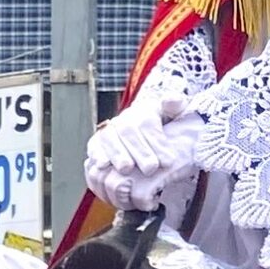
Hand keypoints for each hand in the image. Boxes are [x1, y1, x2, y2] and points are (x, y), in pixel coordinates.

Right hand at [83, 86, 201, 212]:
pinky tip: (101, 165)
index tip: (169, 161)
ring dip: (117, 154)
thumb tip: (172, 100)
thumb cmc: (163, 128)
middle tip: (150, 168)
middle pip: (128, 131)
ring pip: (109, 137)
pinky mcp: (97, 141)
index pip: (149, 124)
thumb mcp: (173, 114)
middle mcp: (125, 118)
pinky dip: (96, 154)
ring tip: (126, 169)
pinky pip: (94, 145)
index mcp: (145, 111)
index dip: (157, 142)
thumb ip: (175, 106)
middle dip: (139, 151)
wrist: (145, 131)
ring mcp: (109, 129)